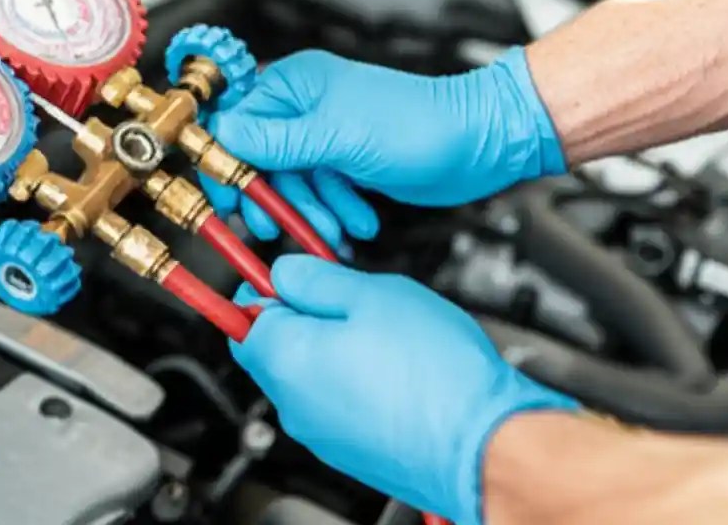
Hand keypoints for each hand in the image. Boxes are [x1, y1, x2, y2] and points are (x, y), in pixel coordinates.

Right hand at [203, 47, 564, 245]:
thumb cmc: (422, 125)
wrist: (479, 143)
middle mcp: (304, 107)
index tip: (230, 198)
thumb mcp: (337, 137)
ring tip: (332, 231)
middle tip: (273, 227)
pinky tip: (353, 225)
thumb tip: (223, 135)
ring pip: (291, 184)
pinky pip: (319, 193)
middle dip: (272, 199)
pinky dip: (333, 213)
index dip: (229, 165)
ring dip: (309, 213)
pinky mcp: (345, 161)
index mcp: (295, 85)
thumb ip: (276, 140)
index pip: (235, 124)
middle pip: (259, 161)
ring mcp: (325, 135)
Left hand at [231, 256, 576, 524]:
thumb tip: (282, 273)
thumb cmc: (437, 372)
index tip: (297, 278)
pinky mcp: (353, 454)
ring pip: (309, 379)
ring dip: (334, 353)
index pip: (241, 319)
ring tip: (387, 340)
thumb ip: (314, 278)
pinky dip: (356, 386)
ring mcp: (321, 435)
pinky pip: (338, 408)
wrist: (486, 444)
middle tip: (354, 303)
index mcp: (284, 359)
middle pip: (275, 350)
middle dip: (306, 321)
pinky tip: (398, 374)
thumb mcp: (371, 293)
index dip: (268, 290)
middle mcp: (292, 405)